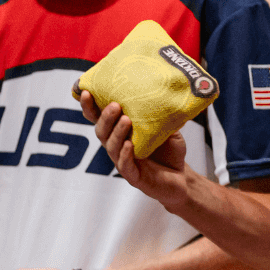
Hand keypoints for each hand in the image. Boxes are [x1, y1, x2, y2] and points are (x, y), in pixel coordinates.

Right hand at [82, 93, 192, 207]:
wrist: (181, 177)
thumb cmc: (169, 151)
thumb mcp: (168, 129)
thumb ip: (161, 116)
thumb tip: (161, 95)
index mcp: (120, 132)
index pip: (100, 119)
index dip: (91, 107)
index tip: (87, 92)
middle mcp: (117, 146)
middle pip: (102, 131)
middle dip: (105, 117)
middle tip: (115, 105)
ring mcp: (123, 162)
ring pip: (112, 147)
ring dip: (117, 132)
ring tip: (125, 120)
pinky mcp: (134, 177)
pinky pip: (124, 166)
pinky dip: (125, 155)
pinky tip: (129, 145)